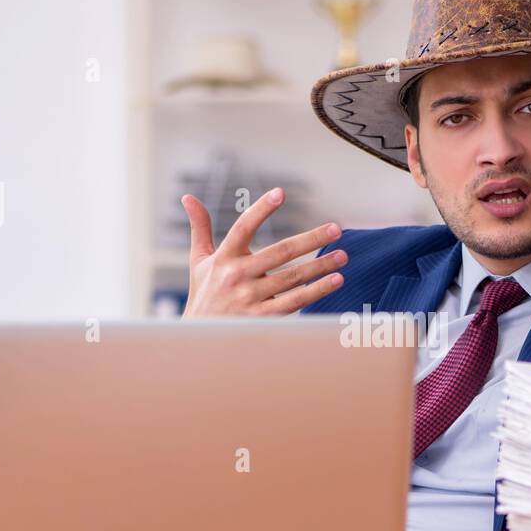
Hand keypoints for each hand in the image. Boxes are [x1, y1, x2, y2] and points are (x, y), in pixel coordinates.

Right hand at [180, 187, 347, 316]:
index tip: (280, 193)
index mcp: (224, 257)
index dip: (261, 209)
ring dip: (321, 265)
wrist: (200, 337)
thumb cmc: (204, 294)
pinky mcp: (263, 318)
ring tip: (342, 256)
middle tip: (336, 228)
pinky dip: (317, 291)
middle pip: (281, 252)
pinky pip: (295, 301)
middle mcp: (237, 276)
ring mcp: (251, 298)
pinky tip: (335, 281)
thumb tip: (188, 198)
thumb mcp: (198, 261)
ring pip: (293, 277)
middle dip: (311, 239)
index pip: (244, 227)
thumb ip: (200, 228)